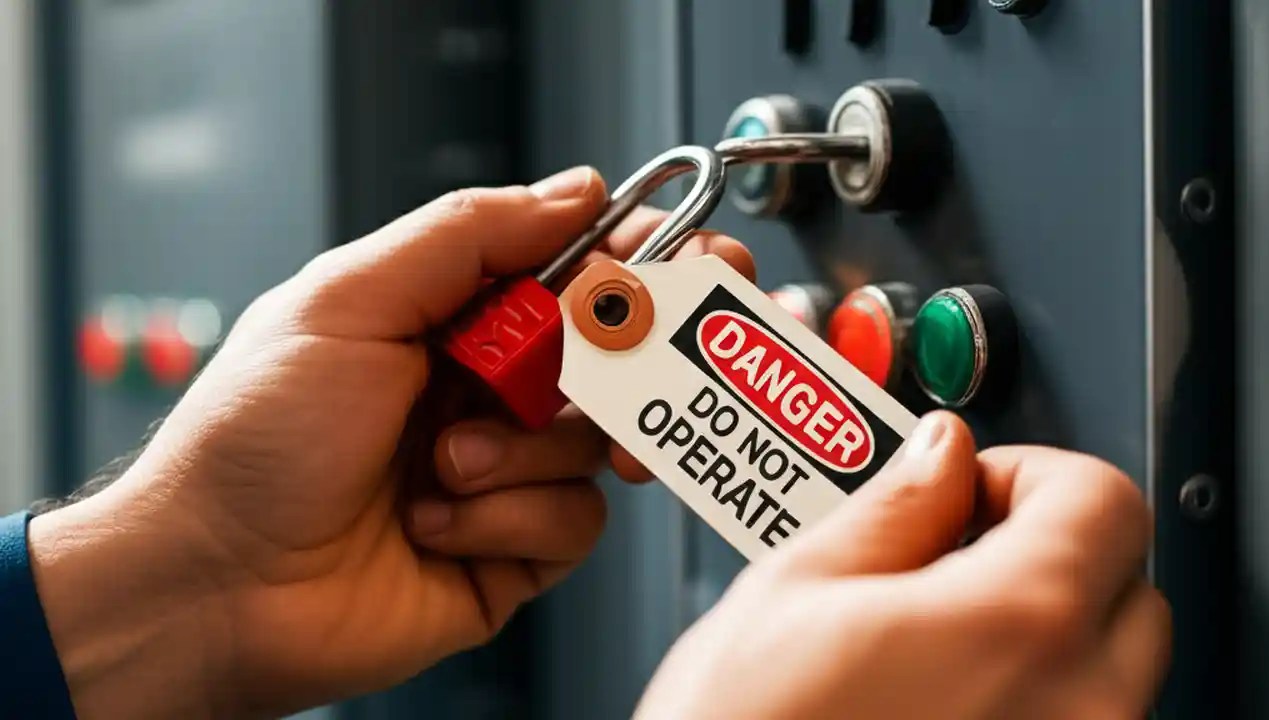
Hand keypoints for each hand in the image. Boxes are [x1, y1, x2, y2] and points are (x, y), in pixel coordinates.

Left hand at [28, 167, 753, 718]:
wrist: (214, 586)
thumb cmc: (251, 440)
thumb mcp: (348, 301)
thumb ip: (465, 234)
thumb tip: (575, 192)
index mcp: (453, 318)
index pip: (574, 269)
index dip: (640, 262)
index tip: (686, 262)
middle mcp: (488, 390)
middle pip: (612, 357)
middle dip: (623, 364)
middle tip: (609, 374)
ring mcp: (506, 472)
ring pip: (597, 443)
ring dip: (524, 451)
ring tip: (444, 464)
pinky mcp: (514, 551)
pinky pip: (574, 523)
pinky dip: (508, 520)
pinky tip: (435, 523)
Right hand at [636, 412, 1170, 719]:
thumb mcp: (794, 591)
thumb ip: (893, 507)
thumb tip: (938, 453)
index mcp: (1018, 628)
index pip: (1103, 499)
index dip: (1027, 471)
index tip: (966, 487)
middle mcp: (1077, 710)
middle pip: (1126, 583)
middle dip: (1045, 545)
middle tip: (949, 548)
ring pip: (1109, 667)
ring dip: (1042, 624)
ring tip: (931, 627)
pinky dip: (1032, 694)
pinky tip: (937, 691)